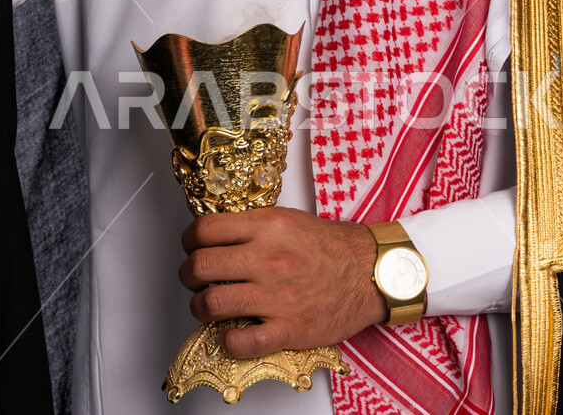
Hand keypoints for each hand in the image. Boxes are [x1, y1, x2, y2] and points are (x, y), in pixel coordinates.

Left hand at [179, 207, 385, 358]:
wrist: (373, 273)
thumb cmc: (335, 248)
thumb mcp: (291, 220)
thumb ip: (253, 226)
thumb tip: (216, 236)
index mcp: (268, 228)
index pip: (204, 231)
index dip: (189, 242)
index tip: (192, 249)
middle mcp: (269, 259)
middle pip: (199, 267)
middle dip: (189, 276)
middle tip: (196, 280)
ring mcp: (278, 296)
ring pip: (212, 304)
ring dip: (201, 308)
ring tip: (210, 306)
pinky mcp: (290, 328)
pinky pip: (242, 342)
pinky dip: (228, 341)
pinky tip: (232, 333)